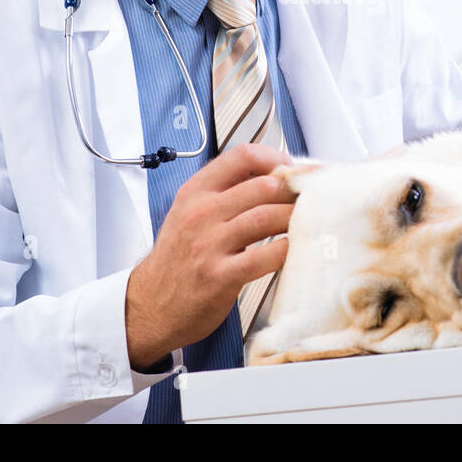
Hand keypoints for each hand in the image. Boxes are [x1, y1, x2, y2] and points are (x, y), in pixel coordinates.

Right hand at [125, 144, 294, 370]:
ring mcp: (209, 245)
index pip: (242, 156)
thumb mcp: (189, 213)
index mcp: (195, 192)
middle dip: (294, 191)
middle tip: (311, 198)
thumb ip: (224, 193)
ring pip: (266, 216)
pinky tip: (292, 249)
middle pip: (263, 185)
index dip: (276, 158)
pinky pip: (265, 256)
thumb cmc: (177, 259)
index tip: (293, 169)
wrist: (150, 304)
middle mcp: (201, 213)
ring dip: (293, 217)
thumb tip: (273, 176)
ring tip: (306, 222)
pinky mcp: (220, 276)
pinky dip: (285, 250)